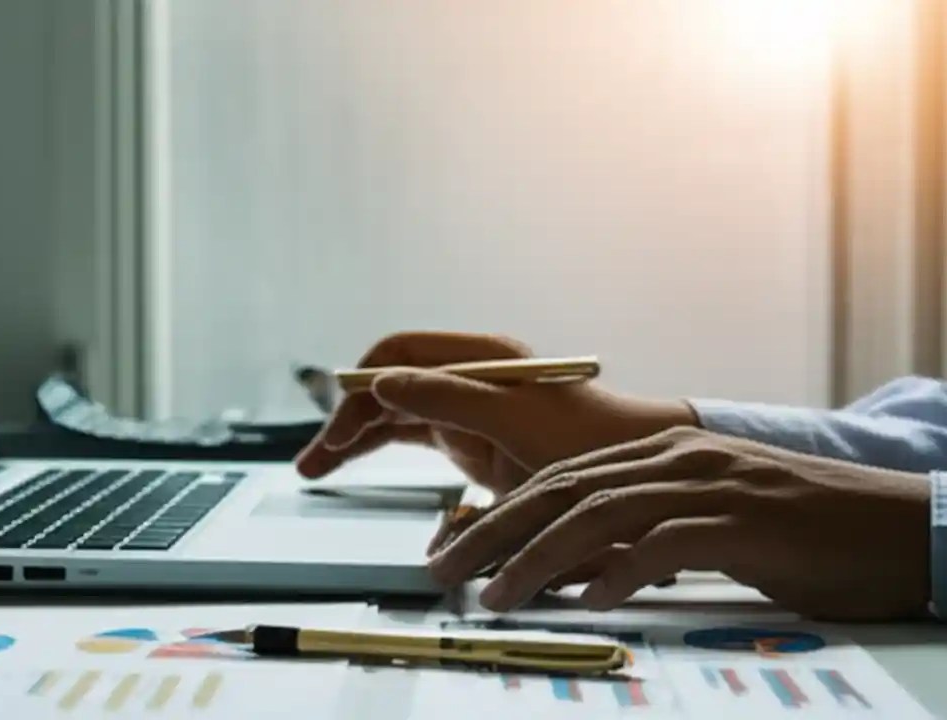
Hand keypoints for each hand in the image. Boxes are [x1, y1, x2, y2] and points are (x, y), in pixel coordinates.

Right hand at [295, 332, 696, 497]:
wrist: (634, 475)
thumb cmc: (587, 444)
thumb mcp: (515, 423)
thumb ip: (447, 398)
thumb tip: (380, 383)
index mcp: (481, 358)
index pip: (399, 354)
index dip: (362, 385)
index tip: (339, 426)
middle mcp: (469, 376)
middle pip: (388, 386)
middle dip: (346, 419)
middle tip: (313, 463)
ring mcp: (468, 407)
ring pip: (393, 413)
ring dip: (354, 437)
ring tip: (314, 469)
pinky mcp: (471, 439)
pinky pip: (411, 436)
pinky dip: (379, 448)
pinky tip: (352, 465)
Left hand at [428, 426, 932, 620]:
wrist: (897, 526)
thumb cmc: (800, 533)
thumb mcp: (709, 524)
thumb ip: (643, 535)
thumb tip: (575, 572)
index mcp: (663, 453)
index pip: (559, 481)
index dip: (497, 513)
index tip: (453, 549)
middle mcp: (677, 458)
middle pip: (561, 491)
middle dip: (492, 531)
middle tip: (443, 570)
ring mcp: (711, 485)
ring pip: (599, 513)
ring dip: (538, 558)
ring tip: (495, 596)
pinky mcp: (745, 522)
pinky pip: (667, 544)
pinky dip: (620, 571)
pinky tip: (588, 600)